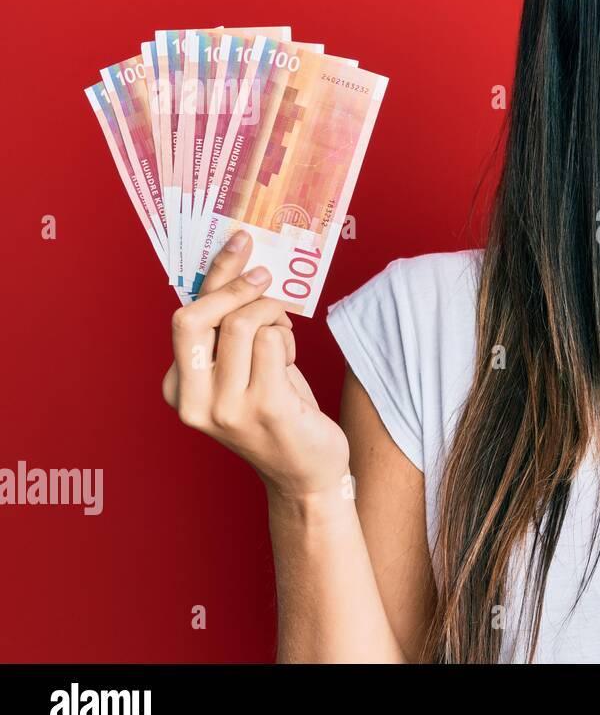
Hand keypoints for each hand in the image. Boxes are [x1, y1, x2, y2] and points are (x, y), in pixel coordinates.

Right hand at [161, 230, 350, 502]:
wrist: (306, 472)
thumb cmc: (276, 411)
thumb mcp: (242, 369)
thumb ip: (229, 329)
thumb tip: (242, 267)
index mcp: (177, 388)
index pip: (186, 316)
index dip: (215, 274)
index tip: (240, 241)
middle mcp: (193, 401)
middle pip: (196, 318)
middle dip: (235, 287)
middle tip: (266, 276)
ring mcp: (227, 408)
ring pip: (244, 325)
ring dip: (273, 316)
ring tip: (285, 335)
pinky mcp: (266, 408)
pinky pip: (274, 343)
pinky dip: (287, 338)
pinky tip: (291, 359)